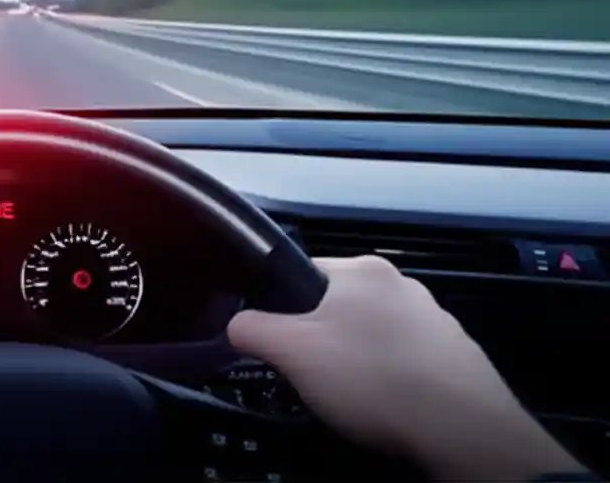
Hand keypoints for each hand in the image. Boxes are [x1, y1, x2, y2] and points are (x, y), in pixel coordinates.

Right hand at [228, 256, 581, 480]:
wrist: (461, 428)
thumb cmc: (370, 378)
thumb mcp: (292, 353)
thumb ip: (253, 330)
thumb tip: (236, 324)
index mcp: (362, 269)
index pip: (304, 273)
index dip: (284, 309)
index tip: (283, 344)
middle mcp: (403, 282)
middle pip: (340, 306)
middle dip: (324, 337)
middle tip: (314, 373)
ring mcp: (437, 318)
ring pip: (375, 334)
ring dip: (361, 358)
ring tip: (354, 395)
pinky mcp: (459, 353)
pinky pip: (409, 359)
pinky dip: (395, 377)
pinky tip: (390, 404)